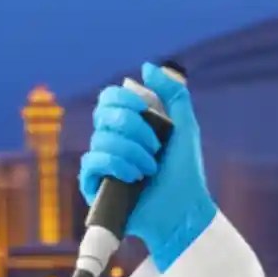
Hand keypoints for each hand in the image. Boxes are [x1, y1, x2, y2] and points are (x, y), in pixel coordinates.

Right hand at [80, 63, 217, 270]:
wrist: (184, 209)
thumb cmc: (185, 171)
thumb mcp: (185, 126)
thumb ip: (173, 93)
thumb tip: (147, 67)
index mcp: (130, 124)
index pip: (110, 98)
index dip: (123, 98)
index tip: (144, 109)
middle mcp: (113, 140)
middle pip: (103, 114)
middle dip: (133, 127)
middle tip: (155, 145)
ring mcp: (103, 163)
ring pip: (101, 139)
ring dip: (132, 152)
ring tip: (150, 168)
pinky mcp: (95, 185)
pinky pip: (92, 162)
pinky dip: (115, 164)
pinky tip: (133, 177)